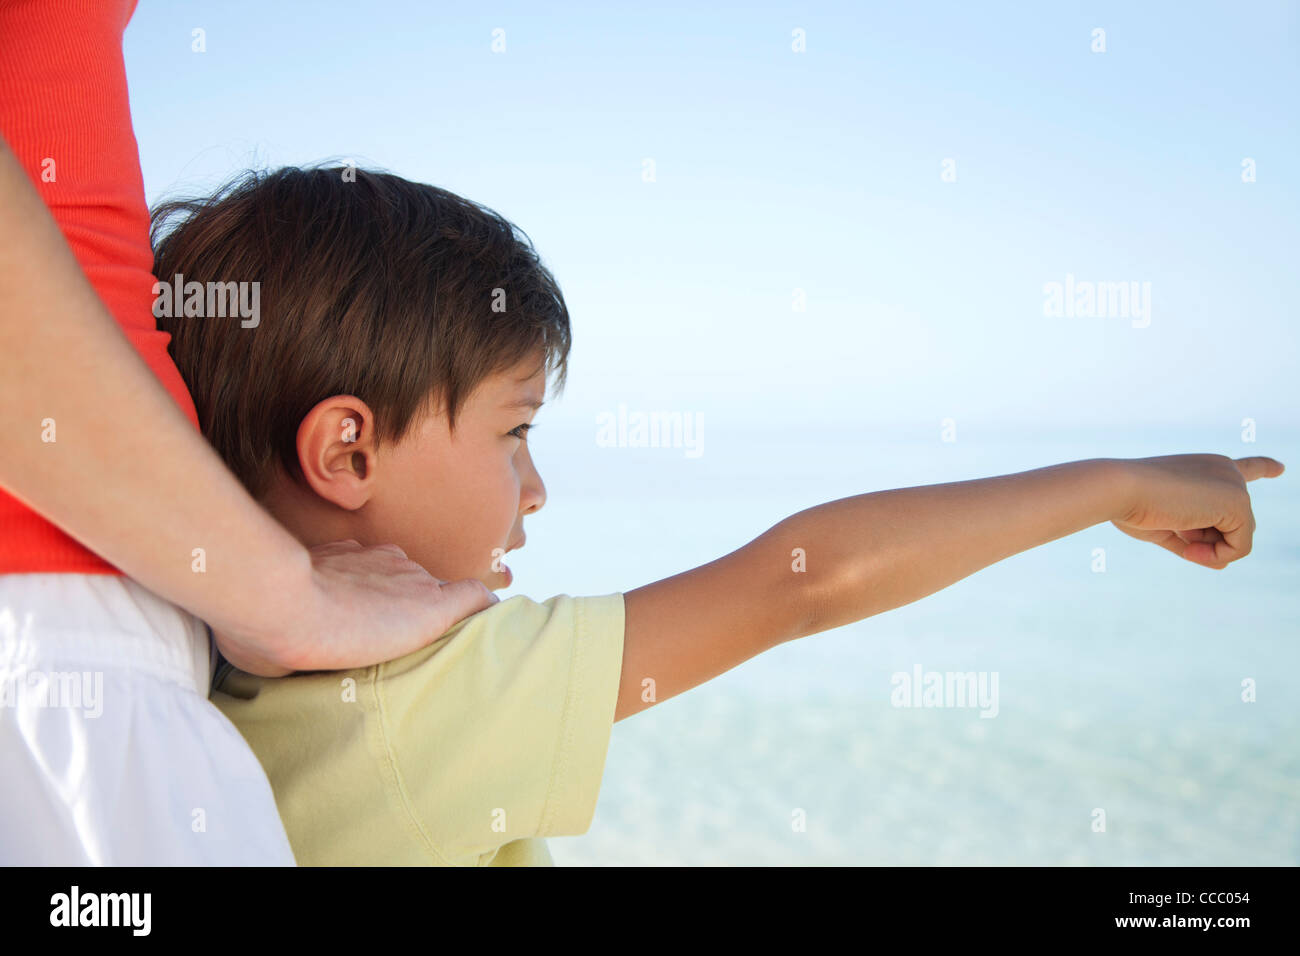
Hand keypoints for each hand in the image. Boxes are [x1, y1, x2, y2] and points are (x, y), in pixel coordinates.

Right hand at [213, 540, 498, 675]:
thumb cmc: (257, 624)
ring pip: (438, 595)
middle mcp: (381, 563)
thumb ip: (269, 636)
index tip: (367, 625)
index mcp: (344, 562)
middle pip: (409, 583)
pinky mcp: (432, 605)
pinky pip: (474, 599)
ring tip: (445, 649)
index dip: (373, 603)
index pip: (373, 578)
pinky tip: (495, 625)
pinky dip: (484, 612)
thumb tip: (257, 654)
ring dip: (438, 618)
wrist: (280, 605)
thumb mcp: (257, 626)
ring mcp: (409, 579)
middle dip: (405, 608)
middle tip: (397, 642)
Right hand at [1111, 454, 1284, 568]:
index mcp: (1205, 468)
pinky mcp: (1238, 501)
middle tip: (1179, 538)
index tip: (1280, 468)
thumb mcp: (1163, 528)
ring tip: (1180, 537)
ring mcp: (1234, 484)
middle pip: (1233, 523)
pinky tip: (1189, 546)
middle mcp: (1225, 470)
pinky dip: (1216, 555)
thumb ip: (1193, 543)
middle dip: (1207, 541)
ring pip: (1239, 536)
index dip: (1263, 468)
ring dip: (1209, 549)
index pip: (1243, 468)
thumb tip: (1224, 563)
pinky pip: (1241, 547)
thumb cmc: (1131, 505)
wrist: (1120, 488)